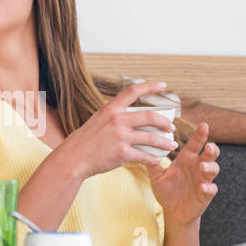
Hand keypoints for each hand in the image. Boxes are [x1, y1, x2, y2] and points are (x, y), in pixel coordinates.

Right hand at [55, 81, 176, 179]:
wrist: (73, 158)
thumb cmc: (85, 141)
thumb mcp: (98, 121)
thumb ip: (114, 118)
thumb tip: (132, 119)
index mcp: (110, 109)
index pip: (133, 91)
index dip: (150, 86)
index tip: (163, 85)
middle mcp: (117, 120)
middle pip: (150, 117)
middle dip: (165, 122)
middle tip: (171, 128)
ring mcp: (120, 136)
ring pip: (151, 138)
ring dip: (164, 143)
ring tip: (171, 146)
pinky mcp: (121, 153)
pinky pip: (143, 155)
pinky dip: (153, 158)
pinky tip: (157, 159)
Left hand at [145, 123, 218, 225]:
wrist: (173, 211)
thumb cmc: (167, 190)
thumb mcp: (156, 176)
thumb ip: (151, 163)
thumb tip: (142, 148)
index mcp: (187, 159)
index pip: (195, 144)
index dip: (200, 134)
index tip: (203, 125)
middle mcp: (198, 166)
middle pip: (210, 153)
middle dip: (212, 148)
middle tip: (208, 145)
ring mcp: (203, 180)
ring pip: (213, 169)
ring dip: (210, 167)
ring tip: (203, 167)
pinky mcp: (206, 194)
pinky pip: (211, 189)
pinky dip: (208, 187)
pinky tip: (202, 187)